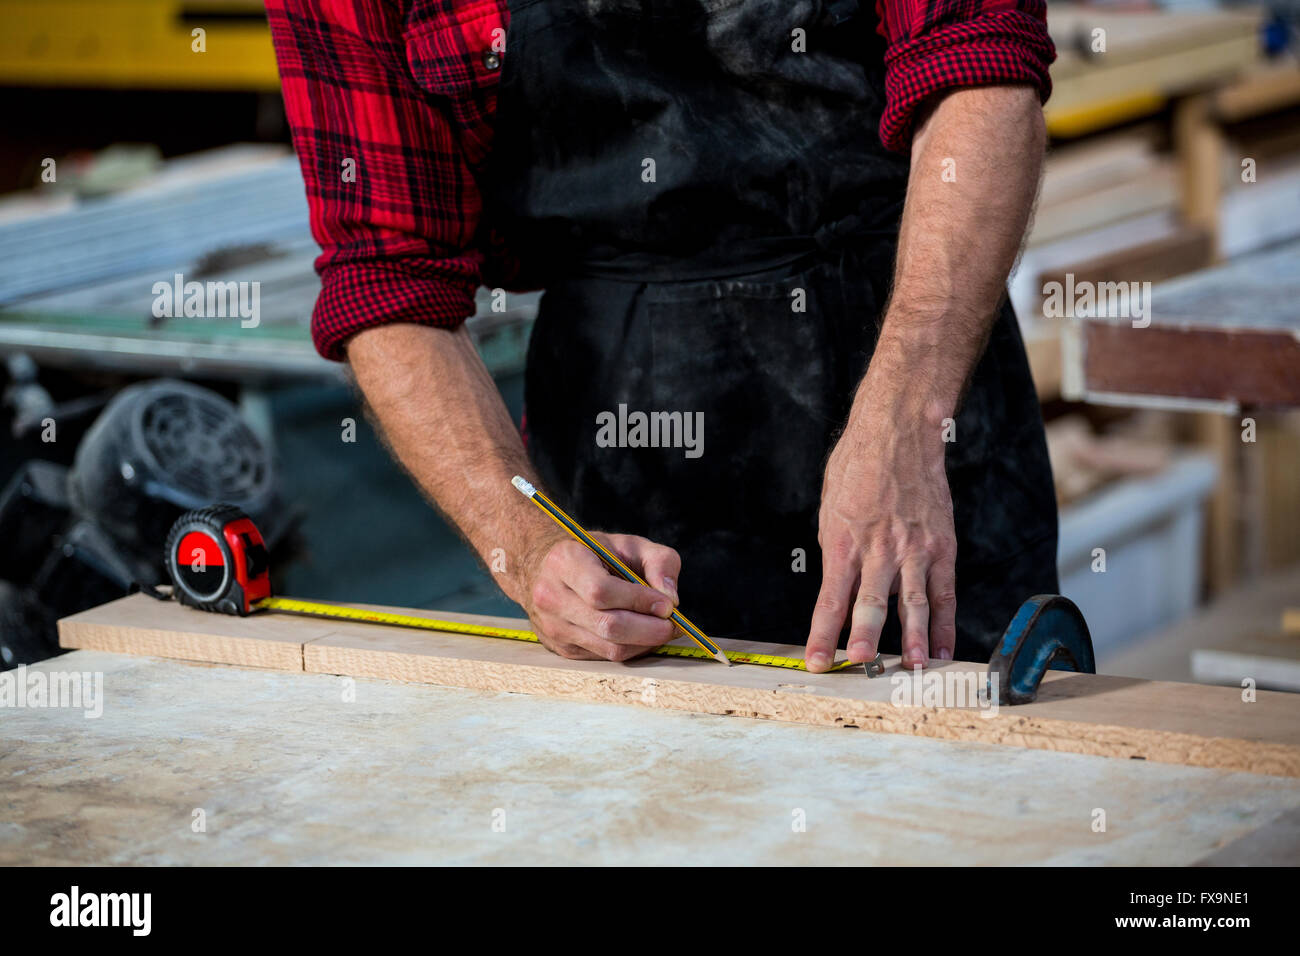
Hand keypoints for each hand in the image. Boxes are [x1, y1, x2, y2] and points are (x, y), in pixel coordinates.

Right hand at [520, 531, 680, 660]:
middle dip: (649, 630)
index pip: (602, 591)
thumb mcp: (628, 544)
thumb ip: (659, 562)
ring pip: (609, 648)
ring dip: (643, 643)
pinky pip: (605, 657)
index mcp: (565, 561)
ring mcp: (554, 626)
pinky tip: (639, 634)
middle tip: (671, 625)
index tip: (667, 605)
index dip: (639, 601)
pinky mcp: (561, 648)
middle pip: (607, 626)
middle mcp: (552, 596)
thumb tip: (671, 598)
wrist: (546, 569)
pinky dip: (630, 649)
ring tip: (659, 629)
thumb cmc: (593, 554)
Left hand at [804, 411, 957, 671]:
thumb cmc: (858, 465)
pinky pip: (944, 592)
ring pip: (913, 603)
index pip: (830, 599)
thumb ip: (836, 550)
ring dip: (912, 639)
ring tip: (912, 668)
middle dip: (866, 638)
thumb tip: (838, 588)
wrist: (898, 431)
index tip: (817, 661)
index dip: (823, 634)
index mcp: (842, 541)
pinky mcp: (941, 545)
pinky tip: (941, 648)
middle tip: (862, 665)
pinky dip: (944, 623)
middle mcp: (878, 549)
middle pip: (870, 604)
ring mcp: (913, 548)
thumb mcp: (829, 507)